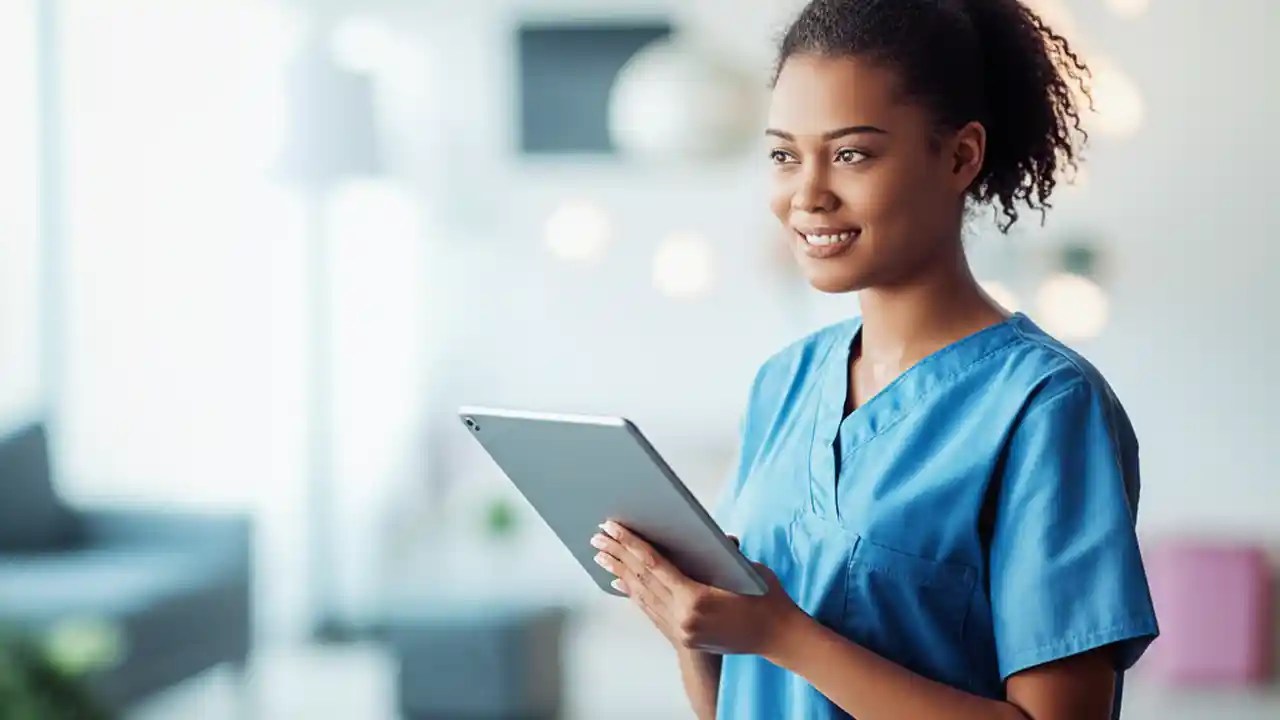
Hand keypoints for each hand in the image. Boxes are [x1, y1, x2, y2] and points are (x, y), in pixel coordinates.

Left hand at [590, 520, 804, 656]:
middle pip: (642, 580)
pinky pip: (652, 611)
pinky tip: (622, 582)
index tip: (613, 528)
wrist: (779, 638)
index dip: (631, 544)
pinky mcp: (683, 637)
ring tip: (602, 556)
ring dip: (620, 574)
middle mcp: (682, 618)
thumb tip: (705, 533)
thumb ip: (719, 551)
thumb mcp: (744, 567)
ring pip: (643, 597)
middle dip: (617, 556)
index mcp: (695, 599)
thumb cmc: (767, 600)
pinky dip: (635, 594)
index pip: (654, 565)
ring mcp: (681, 630)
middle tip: (598, 537)